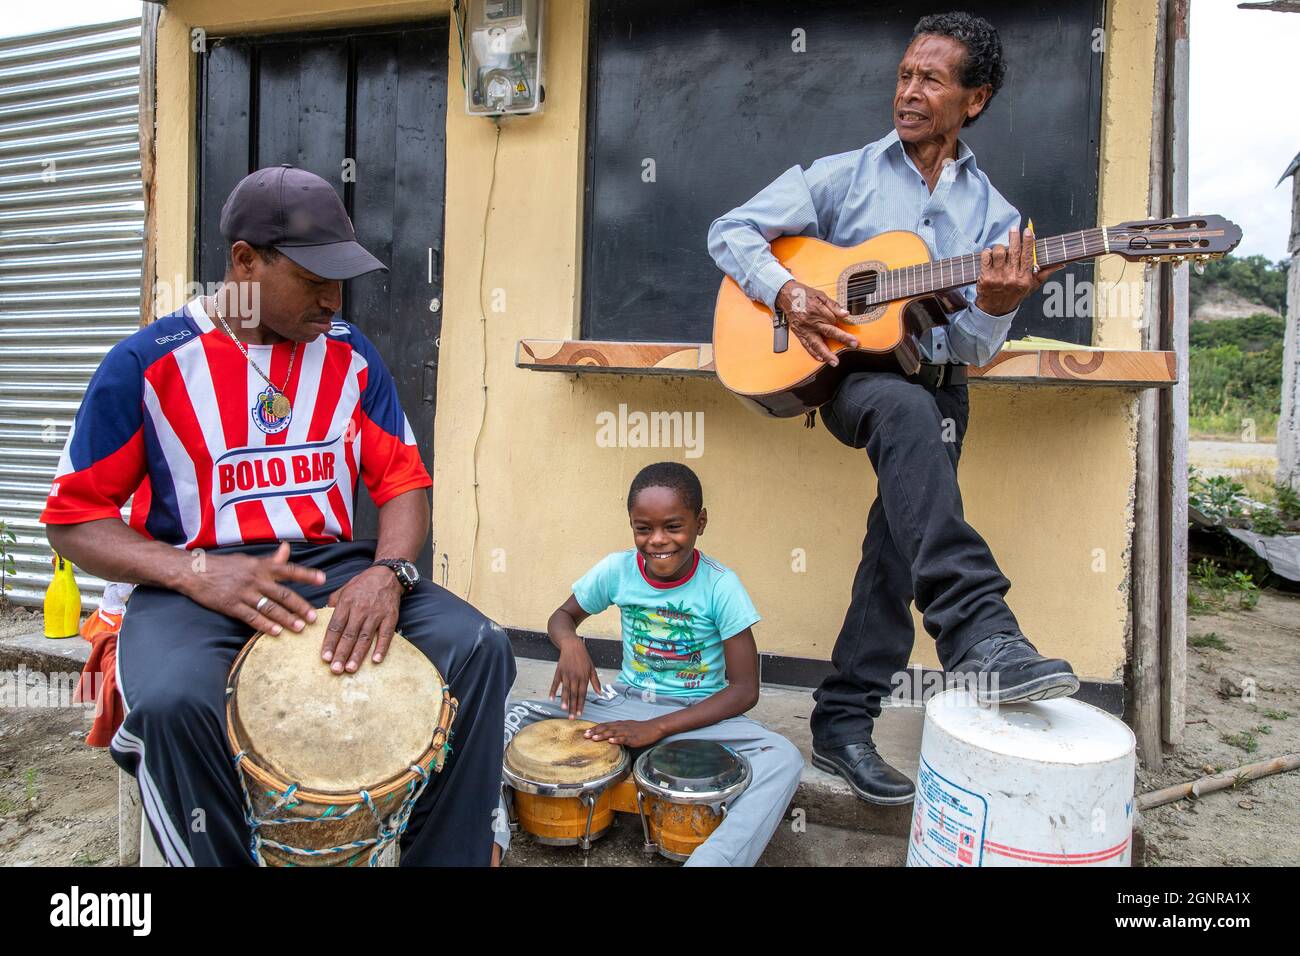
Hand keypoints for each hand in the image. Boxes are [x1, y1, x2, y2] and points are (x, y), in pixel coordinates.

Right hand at [180, 541, 323, 635]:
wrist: (195, 571)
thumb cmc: (225, 565)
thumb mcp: (249, 559)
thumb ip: (270, 559)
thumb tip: (287, 549)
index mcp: (261, 566)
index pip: (288, 569)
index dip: (306, 574)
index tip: (322, 579)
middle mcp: (255, 579)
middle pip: (283, 594)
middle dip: (300, 607)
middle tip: (313, 617)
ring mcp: (243, 593)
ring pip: (270, 608)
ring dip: (286, 619)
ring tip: (300, 627)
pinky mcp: (231, 605)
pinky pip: (251, 617)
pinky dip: (265, 625)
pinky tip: (276, 632)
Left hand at [321, 565, 402, 674]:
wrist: (387, 575)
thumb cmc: (363, 584)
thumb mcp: (343, 589)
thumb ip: (332, 604)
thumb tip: (321, 618)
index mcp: (346, 602)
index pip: (335, 626)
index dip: (330, 643)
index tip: (325, 657)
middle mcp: (360, 609)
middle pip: (349, 634)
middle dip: (341, 653)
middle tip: (335, 669)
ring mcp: (376, 614)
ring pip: (365, 637)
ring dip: (358, 654)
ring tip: (350, 668)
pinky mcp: (390, 617)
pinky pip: (385, 634)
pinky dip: (381, 647)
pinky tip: (376, 660)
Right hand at [549, 638, 601, 717]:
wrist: (572, 646)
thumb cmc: (584, 658)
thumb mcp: (592, 668)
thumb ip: (595, 681)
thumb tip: (600, 693)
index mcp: (584, 677)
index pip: (582, 693)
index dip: (581, 704)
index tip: (580, 713)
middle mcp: (575, 677)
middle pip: (574, 694)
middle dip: (573, 706)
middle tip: (571, 717)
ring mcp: (566, 674)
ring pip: (565, 690)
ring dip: (564, 700)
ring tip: (563, 709)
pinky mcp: (559, 671)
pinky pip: (555, 683)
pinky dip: (553, 690)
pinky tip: (551, 698)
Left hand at [584, 719, 664, 747]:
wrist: (653, 728)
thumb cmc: (640, 729)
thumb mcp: (627, 728)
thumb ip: (617, 731)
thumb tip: (608, 736)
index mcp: (619, 724)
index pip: (604, 725)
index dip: (595, 728)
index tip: (586, 732)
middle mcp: (621, 727)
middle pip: (606, 728)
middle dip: (595, 732)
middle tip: (585, 735)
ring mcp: (627, 732)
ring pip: (613, 733)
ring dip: (603, 735)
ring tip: (594, 738)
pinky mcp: (633, 738)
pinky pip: (624, 738)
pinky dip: (617, 740)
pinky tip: (611, 741)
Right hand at [775, 280, 858, 366]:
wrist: (786, 295)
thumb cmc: (803, 294)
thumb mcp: (820, 295)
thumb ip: (833, 305)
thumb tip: (845, 313)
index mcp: (817, 310)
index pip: (833, 319)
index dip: (840, 321)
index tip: (845, 322)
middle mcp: (810, 321)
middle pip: (829, 332)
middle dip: (842, 339)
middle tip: (854, 345)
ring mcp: (804, 329)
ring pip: (816, 343)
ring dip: (827, 354)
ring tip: (835, 361)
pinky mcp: (798, 333)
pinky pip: (806, 345)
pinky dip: (813, 353)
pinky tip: (820, 358)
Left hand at [974, 227, 1063, 316]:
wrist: (995, 310)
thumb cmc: (1013, 296)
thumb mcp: (1031, 287)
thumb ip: (1045, 273)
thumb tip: (1061, 264)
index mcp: (1024, 278)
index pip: (1028, 256)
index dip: (1028, 242)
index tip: (1028, 231)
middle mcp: (1012, 277)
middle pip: (1014, 251)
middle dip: (1014, 237)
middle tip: (1014, 228)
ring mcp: (998, 277)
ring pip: (999, 252)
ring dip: (999, 247)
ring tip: (1000, 248)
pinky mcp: (985, 277)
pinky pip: (986, 258)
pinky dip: (987, 252)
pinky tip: (989, 254)